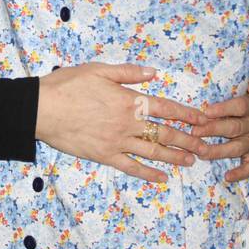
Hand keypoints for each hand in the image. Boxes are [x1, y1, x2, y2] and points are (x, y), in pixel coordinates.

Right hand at [36, 63, 210, 182]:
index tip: (203, 119)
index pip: (166, 108)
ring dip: (174, 157)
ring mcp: (118, 142)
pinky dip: (149, 173)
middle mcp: (128, 123)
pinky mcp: (105, 156)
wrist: (42, 109)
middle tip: (206, 146)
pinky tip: (162, 178)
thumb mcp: (99, 70)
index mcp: (129, 100)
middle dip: (188, 139)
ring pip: (153, 151)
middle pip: (165, 133)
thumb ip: (128, 72)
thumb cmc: (68, 85)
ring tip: (191, 161)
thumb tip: (153, 73)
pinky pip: (131, 167)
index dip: (186, 114)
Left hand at [188, 68, 248, 181]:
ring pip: (238, 147)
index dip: (226, 107)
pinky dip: (240, 172)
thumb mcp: (239, 81)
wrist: (245, 112)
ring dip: (219, 150)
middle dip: (213, 129)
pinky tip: (227, 176)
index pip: (242, 104)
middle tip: (194, 130)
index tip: (208, 110)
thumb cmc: (233, 95)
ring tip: (201, 152)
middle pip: (234, 126)